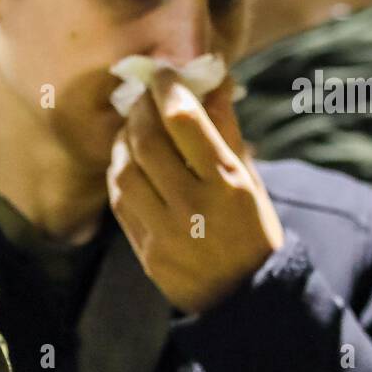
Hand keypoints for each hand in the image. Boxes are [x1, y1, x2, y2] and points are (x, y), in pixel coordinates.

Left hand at [106, 66, 284, 314]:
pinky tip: (128, 162)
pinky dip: (119, 174)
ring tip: (132, 129)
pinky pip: (119, 202)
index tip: (160, 73)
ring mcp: (167, 232)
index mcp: (228, 182)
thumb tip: (212, 79)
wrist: (245, 297)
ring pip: (125, 172)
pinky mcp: (146, 252)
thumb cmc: (252, 228)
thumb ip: (226, 130)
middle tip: (140, 98)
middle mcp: (195, 206)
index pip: (184, 121)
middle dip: (138, 112)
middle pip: (147, 143)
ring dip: (122, 142)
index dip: (166, 89)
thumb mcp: (250, 178)